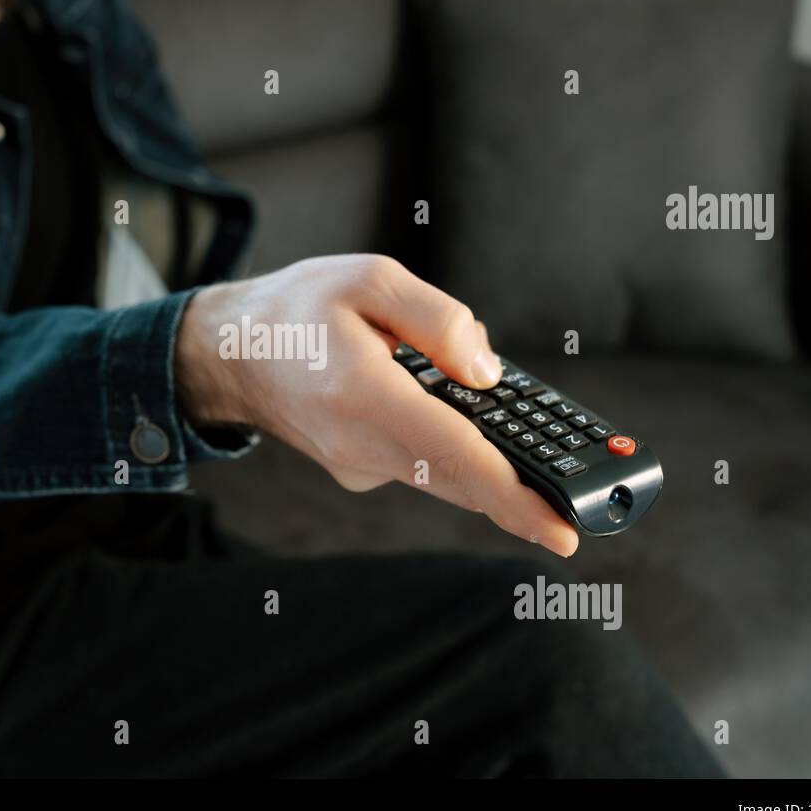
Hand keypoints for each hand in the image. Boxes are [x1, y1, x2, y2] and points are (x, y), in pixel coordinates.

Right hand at [176, 255, 578, 556]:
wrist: (230, 353)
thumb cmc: (298, 308)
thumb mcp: (369, 278)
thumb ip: (437, 318)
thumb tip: (488, 373)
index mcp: (363, 391)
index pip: (453, 453)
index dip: (513, 497)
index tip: (562, 532)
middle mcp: (360, 443)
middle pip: (461, 479)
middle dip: (525, 490)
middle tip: (580, 499)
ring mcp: (357, 465)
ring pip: (446, 477)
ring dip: (492, 467)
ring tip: (520, 444)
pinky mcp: (358, 471)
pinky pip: (423, 467)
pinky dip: (454, 451)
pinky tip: (457, 418)